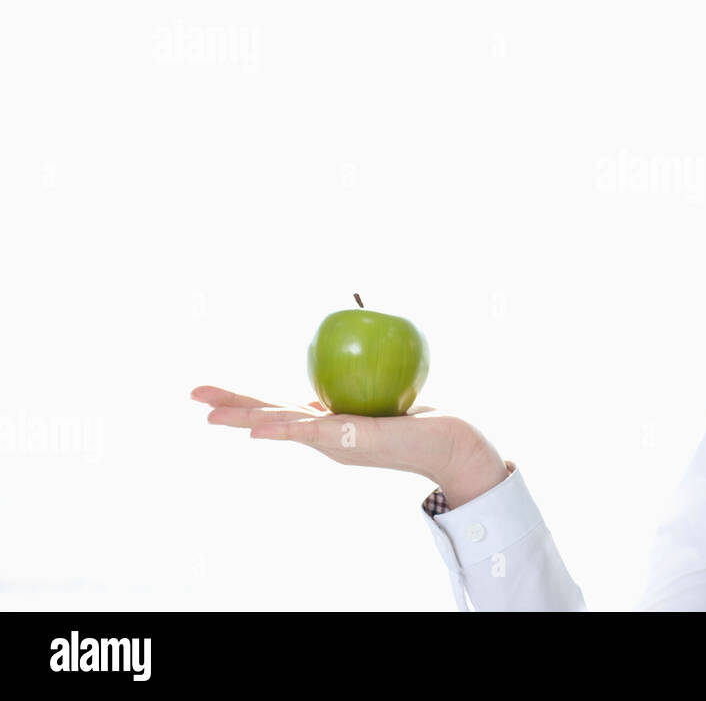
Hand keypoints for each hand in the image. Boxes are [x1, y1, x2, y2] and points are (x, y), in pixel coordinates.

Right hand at [191, 386, 507, 500]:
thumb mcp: (386, 388)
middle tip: (193, 395)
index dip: (247, 401)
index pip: (280, 409)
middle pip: (269, 417)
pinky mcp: (350, 441)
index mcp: (328, 424)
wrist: (451, 442)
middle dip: (231, 407)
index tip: (213, 394)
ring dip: (245, 419)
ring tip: (210, 415)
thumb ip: (367, 370)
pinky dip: (282, 430)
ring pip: (282, 425)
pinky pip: (311, 433)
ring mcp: (334, 442)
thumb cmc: (423, 417)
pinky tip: (256, 431)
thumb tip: (361, 323)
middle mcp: (325, 436)